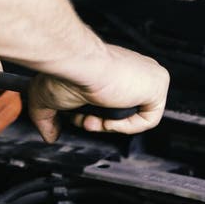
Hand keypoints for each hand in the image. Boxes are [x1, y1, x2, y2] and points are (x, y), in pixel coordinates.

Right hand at [27, 44, 169, 142]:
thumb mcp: (46, 99)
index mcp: (109, 69)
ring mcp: (146, 76)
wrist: (80, 66)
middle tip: (84, 120)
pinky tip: (111, 117)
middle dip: (100, 121)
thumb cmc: (65, 73)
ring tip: (95, 118)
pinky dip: (129, 125)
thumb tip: (49, 136)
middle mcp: (129, 71)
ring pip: (135, 115)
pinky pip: (150, 118)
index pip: (110, 101)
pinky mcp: (158, 84)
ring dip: (110, 125)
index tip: (76, 116)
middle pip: (122, 110)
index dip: (92, 115)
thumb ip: (46, 120)